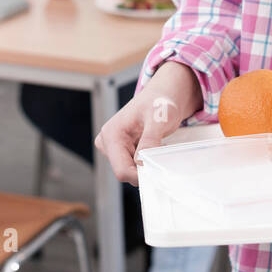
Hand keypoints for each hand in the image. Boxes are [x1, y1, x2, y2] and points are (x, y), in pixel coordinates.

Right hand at [95, 61, 201, 185]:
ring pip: (130, 171)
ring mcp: (113, 147)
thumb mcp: (158, 119)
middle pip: (126, 173)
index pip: (121, 170)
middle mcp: (107, 142)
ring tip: (157, 146)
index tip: (159, 170)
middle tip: (161, 152)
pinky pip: (133, 166)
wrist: (163, 95)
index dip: (141, 176)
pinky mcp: (121, 150)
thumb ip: (149, 140)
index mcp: (111, 134)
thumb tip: (141, 162)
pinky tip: (153, 147)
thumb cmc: (159, 102)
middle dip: (144, 168)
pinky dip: (146, 161)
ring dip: (146, 164)